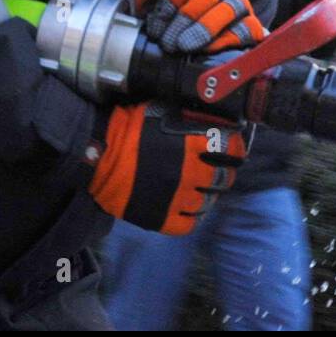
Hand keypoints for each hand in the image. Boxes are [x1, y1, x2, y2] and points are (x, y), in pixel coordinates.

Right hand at [86, 102, 245, 234]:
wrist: (100, 156)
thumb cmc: (129, 129)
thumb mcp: (162, 113)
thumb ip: (189, 119)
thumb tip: (213, 119)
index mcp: (190, 145)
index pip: (229, 149)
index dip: (235, 149)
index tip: (235, 150)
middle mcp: (189, 173)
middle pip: (222, 178)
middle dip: (225, 174)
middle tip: (220, 172)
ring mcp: (177, 198)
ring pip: (208, 202)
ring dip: (208, 196)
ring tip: (202, 191)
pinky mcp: (164, 219)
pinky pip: (190, 223)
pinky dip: (194, 216)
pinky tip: (190, 208)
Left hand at [133, 0, 266, 53]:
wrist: (195, 47)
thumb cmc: (173, 23)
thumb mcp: (155, 4)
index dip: (169, 5)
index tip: (156, 27)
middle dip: (186, 18)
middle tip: (169, 42)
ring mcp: (239, 3)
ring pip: (227, 9)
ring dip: (204, 28)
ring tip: (185, 46)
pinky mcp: (252, 25)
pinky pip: (245, 29)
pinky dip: (227, 39)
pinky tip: (208, 49)